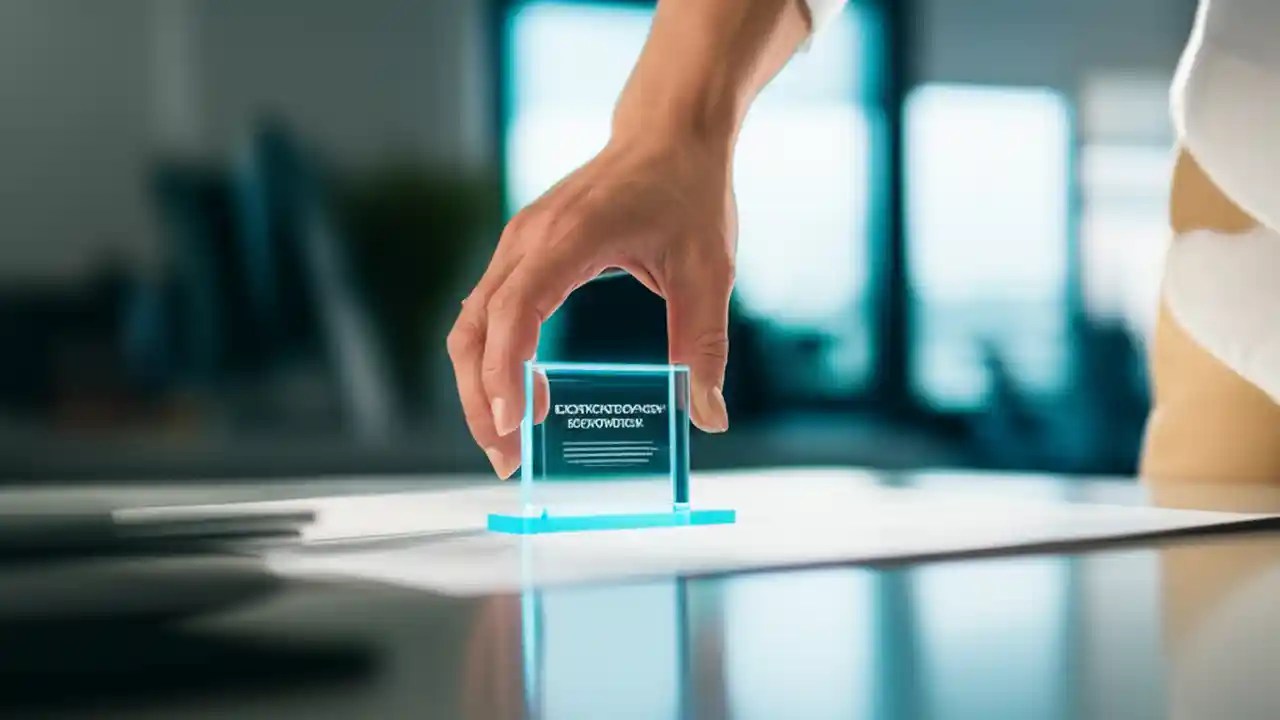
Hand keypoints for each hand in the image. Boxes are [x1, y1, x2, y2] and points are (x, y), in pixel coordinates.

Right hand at [447, 134, 736, 477]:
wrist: (669, 132)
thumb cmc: (688, 192)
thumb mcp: (709, 272)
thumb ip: (705, 346)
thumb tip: (710, 416)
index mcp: (570, 238)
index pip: (516, 311)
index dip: (506, 371)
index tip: (515, 425)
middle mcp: (529, 239)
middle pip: (475, 328)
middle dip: (481, 399)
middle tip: (506, 459)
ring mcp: (518, 242)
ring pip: (470, 323)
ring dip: (479, 383)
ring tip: (507, 437)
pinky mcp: (523, 250)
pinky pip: (488, 310)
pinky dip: (492, 356)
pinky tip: (522, 392)